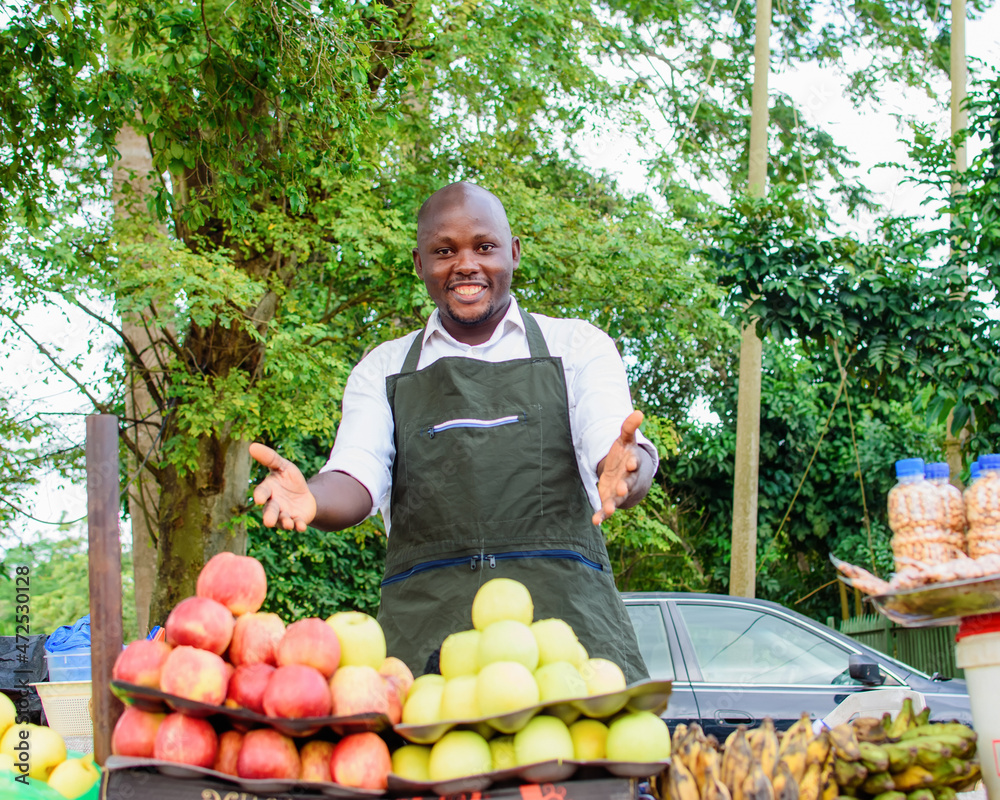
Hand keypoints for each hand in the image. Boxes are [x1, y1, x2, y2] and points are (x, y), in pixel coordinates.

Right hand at [249, 442, 316, 531]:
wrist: (305, 495)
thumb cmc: (290, 480)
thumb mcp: (283, 466)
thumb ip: (269, 458)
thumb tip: (252, 446)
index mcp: (268, 491)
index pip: (261, 493)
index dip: (260, 495)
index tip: (259, 499)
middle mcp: (273, 505)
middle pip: (269, 511)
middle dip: (269, 516)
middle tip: (268, 521)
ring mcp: (284, 515)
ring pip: (282, 521)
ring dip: (285, 522)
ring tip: (288, 523)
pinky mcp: (296, 521)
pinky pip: (296, 525)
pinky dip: (298, 526)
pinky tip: (301, 526)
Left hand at [593, 410, 645, 525]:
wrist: (627, 475)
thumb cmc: (625, 455)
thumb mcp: (625, 440)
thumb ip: (629, 428)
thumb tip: (638, 412)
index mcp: (631, 465)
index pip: (634, 464)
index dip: (633, 463)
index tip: (632, 463)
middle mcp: (627, 481)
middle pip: (627, 485)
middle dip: (625, 487)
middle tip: (622, 489)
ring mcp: (618, 492)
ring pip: (617, 500)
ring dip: (612, 505)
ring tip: (608, 510)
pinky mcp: (609, 500)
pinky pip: (605, 510)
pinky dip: (601, 516)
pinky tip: (595, 521)